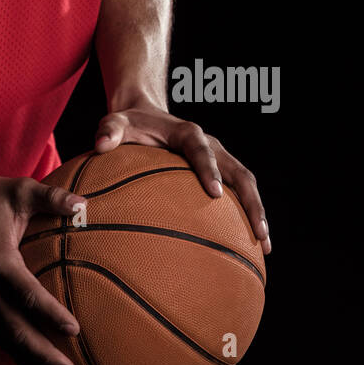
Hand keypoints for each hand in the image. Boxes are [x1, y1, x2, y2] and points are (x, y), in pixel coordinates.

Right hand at [0, 173, 86, 364]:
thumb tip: (83, 203)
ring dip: (29, 361)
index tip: (74, 329)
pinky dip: (17, 352)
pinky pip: (0, 330)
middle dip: (40, 353)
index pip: (26, 292)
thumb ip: (52, 197)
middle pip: (13, 327)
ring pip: (5, 336)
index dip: (50, 313)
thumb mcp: (22, 189)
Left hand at [94, 103, 270, 254]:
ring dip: (257, 213)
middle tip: (257, 231)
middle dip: (250, 201)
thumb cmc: (129, 125)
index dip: (210, 170)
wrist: (145, 116)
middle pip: (239, 172)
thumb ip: (108, 131)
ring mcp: (219, 160)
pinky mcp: (220, 173)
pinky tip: (249, 247)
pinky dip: (247, 217)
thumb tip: (100, 146)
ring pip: (246, 185)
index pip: (202, 151)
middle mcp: (210, 146)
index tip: (215, 193)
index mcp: (187, 133)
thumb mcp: (114, 122)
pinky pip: (239, 194)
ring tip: (264, 247)